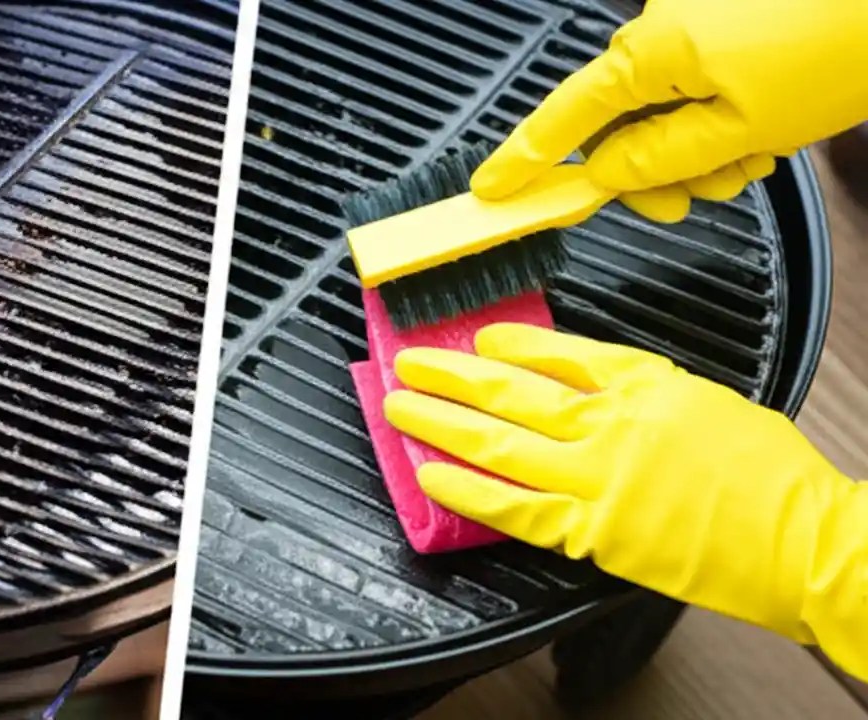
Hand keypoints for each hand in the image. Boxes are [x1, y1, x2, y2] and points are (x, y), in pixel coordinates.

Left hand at [384, 324, 867, 679]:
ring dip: (442, 421)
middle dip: (452, 372)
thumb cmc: (772, 476)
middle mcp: (613, 423)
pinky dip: (468, 490)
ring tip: (401, 407)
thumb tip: (584, 388)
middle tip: (411, 362)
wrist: (807, 541)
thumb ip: (639, 392)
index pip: (560, 352)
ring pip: (499, 442)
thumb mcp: (705, 402)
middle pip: (511, 390)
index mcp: (645, 383)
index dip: (511, 342)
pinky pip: (515, 509)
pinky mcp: (596, 533)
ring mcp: (599, 478)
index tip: (481, 336)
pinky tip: (432, 474)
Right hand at [470, 0, 867, 222]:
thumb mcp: (739, 131)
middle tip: (689, 202)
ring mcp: (694, 18)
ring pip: (665, 108)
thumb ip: (657, 160)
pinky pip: (697, 80)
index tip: (493, 189)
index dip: (523, 160)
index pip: (561, 116)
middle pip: (620, 122)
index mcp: (649, 53)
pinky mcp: (725, 18)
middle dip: (653, 171)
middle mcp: (660, 26)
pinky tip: (762, 133)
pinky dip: (721, 117)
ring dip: (700, 151)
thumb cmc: (838, 45)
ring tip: (752, 160)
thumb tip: (604, 173)